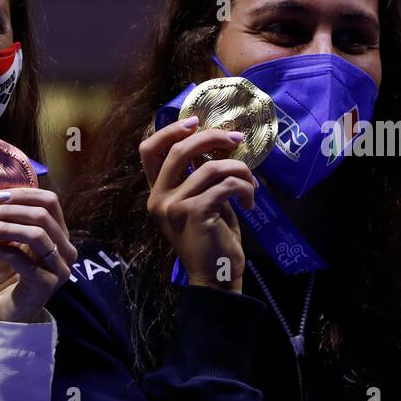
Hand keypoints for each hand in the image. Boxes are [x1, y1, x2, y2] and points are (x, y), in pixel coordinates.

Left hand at [0, 187, 76, 322]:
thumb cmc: (1, 276)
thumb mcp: (2, 241)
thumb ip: (2, 222)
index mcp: (58, 235)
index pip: (51, 202)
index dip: (24, 194)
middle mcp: (65, 250)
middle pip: (43, 215)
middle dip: (9, 209)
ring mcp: (59, 268)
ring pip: (36, 234)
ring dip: (3, 226)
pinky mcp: (46, 284)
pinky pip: (18, 258)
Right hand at [141, 116, 256, 292]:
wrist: (216, 277)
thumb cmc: (212, 240)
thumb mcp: (202, 202)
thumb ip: (200, 176)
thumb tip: (217, 142)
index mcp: (157, 193)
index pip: (149, 150)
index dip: (171, 130)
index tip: (196, 122)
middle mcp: (159, 198)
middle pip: (181, 149)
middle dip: (213, 138)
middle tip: (237, 141)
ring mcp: (174, 206)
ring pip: (212, 167)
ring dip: (240, 171)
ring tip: (251, 185)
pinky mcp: (194, 213)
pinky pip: (226, 186)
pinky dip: (244, 189)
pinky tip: (250, 203)